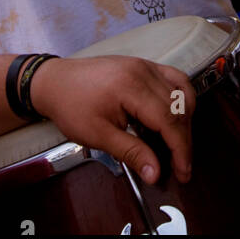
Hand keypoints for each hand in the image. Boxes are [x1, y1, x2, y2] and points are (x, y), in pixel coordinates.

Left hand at [28, 54, 195, 183]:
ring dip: (185, 119)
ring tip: (178, 144)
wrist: (54, 82)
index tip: (182, 172)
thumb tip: (156, 174)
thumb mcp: (98, 136)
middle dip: (183, 139)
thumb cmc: (72, 108)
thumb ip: (131, 153)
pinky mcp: (143, 64)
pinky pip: (173, 78)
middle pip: (178, 106)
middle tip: (180, 166)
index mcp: (132, 87)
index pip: (169, 119)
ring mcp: (145, 64)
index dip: (180, 148)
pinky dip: (180, 98)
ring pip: (181, 90)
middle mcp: (144, 71)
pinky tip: (176, 115)